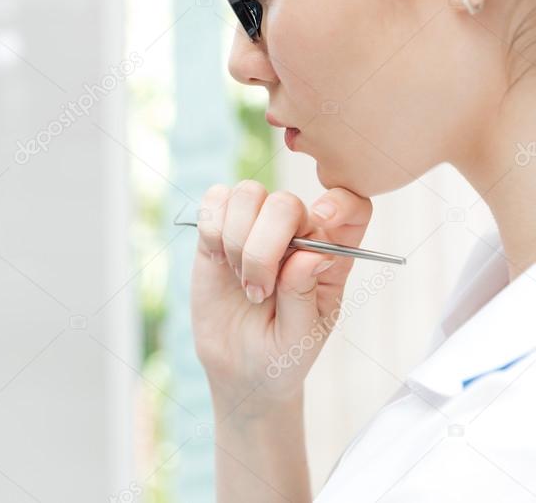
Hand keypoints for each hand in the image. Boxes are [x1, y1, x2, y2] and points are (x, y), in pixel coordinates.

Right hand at [189, 180, 373, 405]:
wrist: (238, 369)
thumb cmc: (280, 355)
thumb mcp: (301, 337)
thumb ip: (304, 295)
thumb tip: (312, 255)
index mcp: (329, 255)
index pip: (350, 208)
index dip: (339, 205)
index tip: (321, 225)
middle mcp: (295, 233)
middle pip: (285, 202)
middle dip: (264, 248)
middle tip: (258, 291)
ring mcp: (255, 228)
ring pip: (247, 195)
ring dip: (237, 241)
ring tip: (240, 280)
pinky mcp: (218, 232)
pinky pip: (214, 201)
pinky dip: (212, 229)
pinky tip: (218, 261)